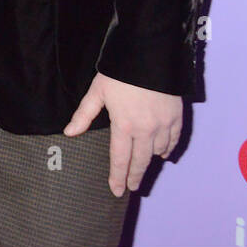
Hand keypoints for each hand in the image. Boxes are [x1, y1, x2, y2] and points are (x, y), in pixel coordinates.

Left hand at [64, 72, 182, 196]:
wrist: (149, 56)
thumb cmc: (119, 73)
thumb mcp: (97, 91)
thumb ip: (84, 115)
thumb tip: (69, 132)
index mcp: (123, 125)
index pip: (119, 159)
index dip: (117, 176)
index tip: (116, 190)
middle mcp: (144, 130)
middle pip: (140, 161)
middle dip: (135, 177)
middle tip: (131, 188)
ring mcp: (163, 125)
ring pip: (157, 152)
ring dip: (149, 161)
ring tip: (141, 168)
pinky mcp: (176, 118)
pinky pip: (172, 140)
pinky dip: (167, 149)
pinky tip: (162, 153)